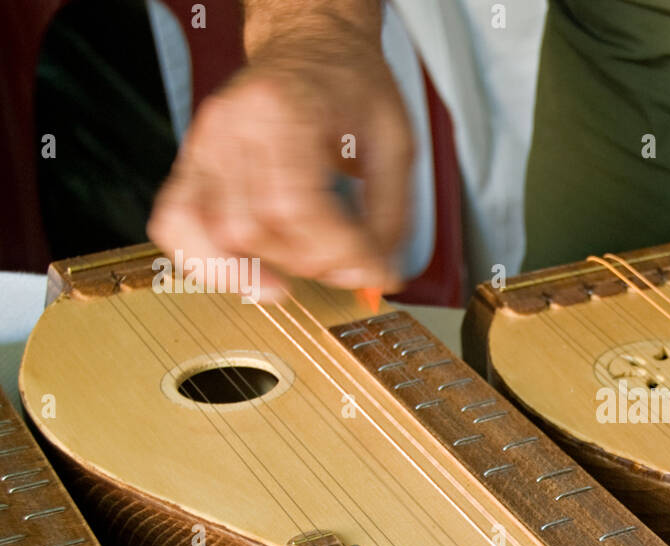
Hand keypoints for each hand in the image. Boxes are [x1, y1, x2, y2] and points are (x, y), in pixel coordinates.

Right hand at [148, 13, 411, 295]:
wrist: (312, 45)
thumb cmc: (350, 84)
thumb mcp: (395, 144)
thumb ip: (389, 216)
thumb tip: (376, 275)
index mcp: (281, 108)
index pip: (293, 206)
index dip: (336, 252)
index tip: (371, 268)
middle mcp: (230, 124)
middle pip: (253, 226)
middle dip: (310, 261)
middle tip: (348, 262)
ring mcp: (203, 143)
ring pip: (212, 234)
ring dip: (267, 267)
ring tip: (307, 266)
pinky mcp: (191, 161)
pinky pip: (173, 223)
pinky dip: (204, 261)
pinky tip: (248, 273)